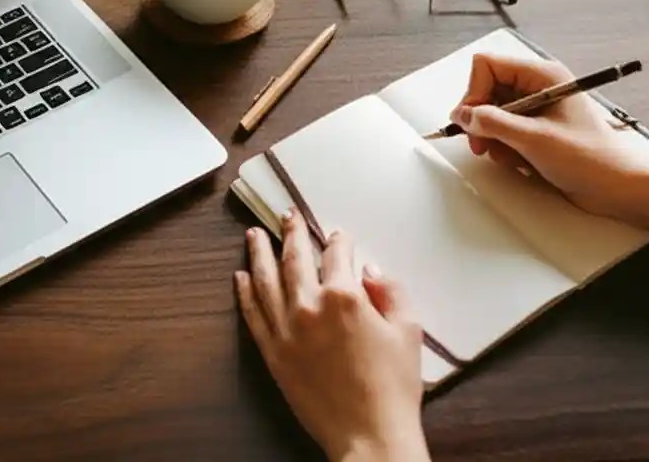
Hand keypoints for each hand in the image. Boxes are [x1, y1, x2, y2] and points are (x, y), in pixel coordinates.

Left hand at [235, 212, 430, 461]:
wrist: (369, 433)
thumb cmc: (394, 386)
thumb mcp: (408, 331)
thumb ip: (391, 291)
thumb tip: (370, 271)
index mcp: (345, 297)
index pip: (337, 255)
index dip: (339, 241)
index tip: (338, 235)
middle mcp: (310, 306)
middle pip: (295, 258)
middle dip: (291, 232)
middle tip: (285, 216)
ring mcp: (286, 330)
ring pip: (265, 280)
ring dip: (259, 253)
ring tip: (253, 234)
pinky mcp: (273, 353)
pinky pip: (252, 315)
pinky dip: (244, 293)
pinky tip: (240, 277)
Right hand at [450, 53, 648, 221]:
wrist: (616, 186)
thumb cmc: (590, 158)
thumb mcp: (534, 139)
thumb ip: (493, 123)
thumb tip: (463, 115)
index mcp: (542, 75)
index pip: (488, 66)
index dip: (475, 92)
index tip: (473, 120)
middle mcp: (536, 87)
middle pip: (486, 90)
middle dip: (480, 120)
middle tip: (482, 144)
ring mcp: (535, 109)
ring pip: (491, 115)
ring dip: (493, 138)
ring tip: (510, 156)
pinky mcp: (535, 130)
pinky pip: (503, 132)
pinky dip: (504, 148)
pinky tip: (521, 161)